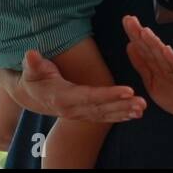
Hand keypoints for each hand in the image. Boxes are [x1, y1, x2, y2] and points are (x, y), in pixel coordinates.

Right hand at [0, 50, 145, 121]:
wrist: (30, 95)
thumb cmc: (33, 78)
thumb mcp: (31, 69)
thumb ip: (33, 63)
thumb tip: (31, 54)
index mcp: (63, 97)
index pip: (90, 96)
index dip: (109, 94)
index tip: (128, 90)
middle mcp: (73, 109)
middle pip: (102, 108)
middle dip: (123, 105)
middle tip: (142, 102)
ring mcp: (79, 114)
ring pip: (105, 114)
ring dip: (125, 112)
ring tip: (142, 109)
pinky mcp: (84, 114)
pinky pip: (103, 117)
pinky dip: (119, 116)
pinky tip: (134, 115)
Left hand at [123, 15, 172, 125]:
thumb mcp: (151, 80)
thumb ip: (141, 64)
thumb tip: (129, 46)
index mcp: (155, 65)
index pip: (143, 47)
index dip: (134, 34)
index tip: (126, 20)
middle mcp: (165, 63)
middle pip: (150, 47)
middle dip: (140, 33)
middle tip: (130, 20)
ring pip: (162, 55)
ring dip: (154, 42)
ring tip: (145, 32)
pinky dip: (172, 58)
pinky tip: (166, 50)